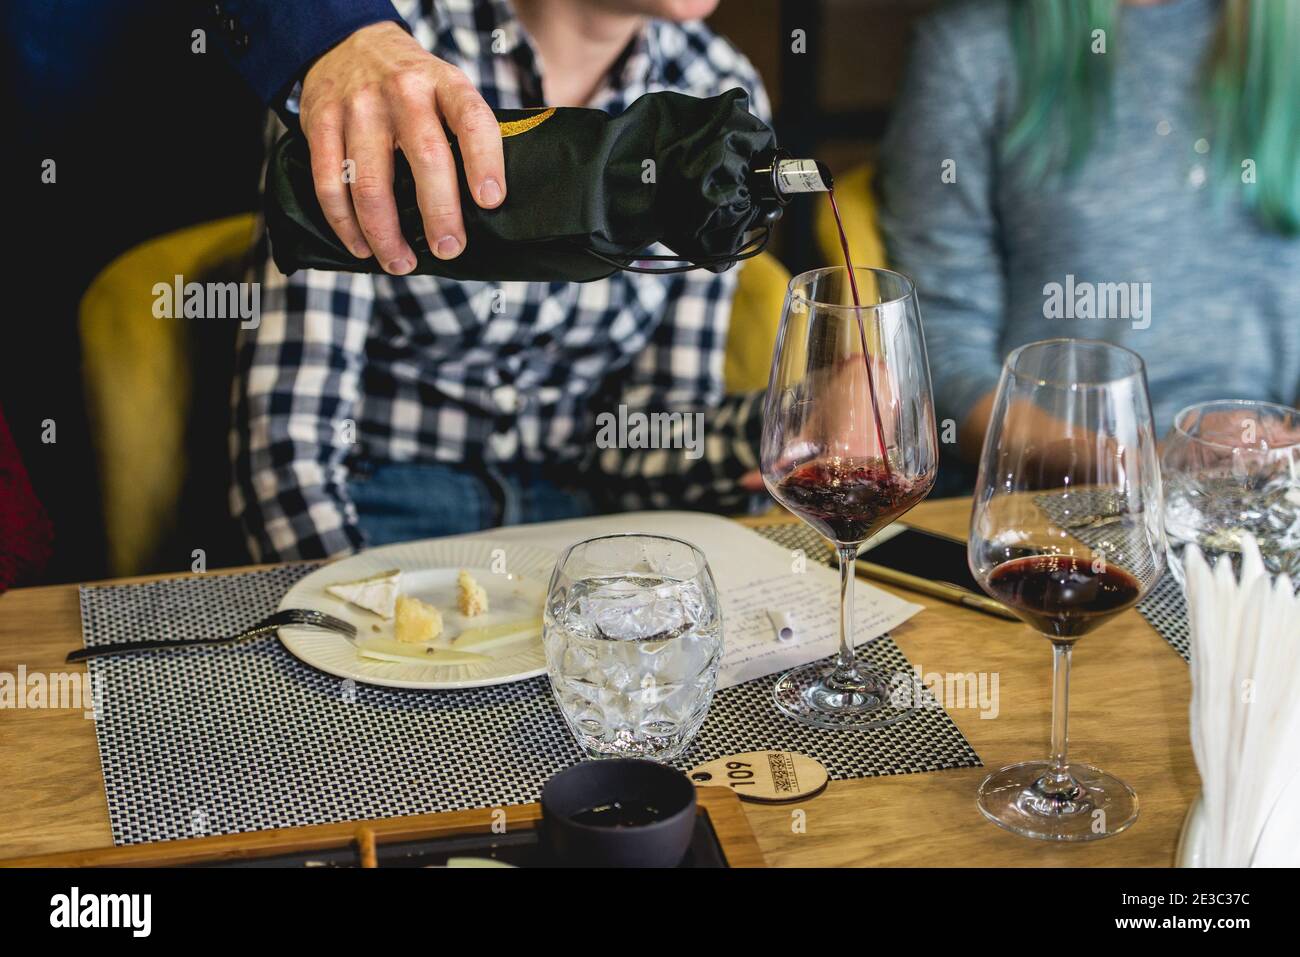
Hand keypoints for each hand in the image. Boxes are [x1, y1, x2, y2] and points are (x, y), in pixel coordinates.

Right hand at [299, 21, 505, 274]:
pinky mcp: (320, 123)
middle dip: (439, 212)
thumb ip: (462, 134)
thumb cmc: (410, 86)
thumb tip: (488, 208)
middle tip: (448, 249)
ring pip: (370, 182)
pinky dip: (345, 224)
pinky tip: (362, 247)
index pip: (472, 120)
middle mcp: (402, 91)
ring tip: (401, 263)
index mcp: (443, 83)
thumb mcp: (444, 88)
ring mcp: (358, 107)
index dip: (484, 161)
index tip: (491, 201)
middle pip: (424, 157)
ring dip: (386, 234)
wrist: (347, 42)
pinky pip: (329, 184)